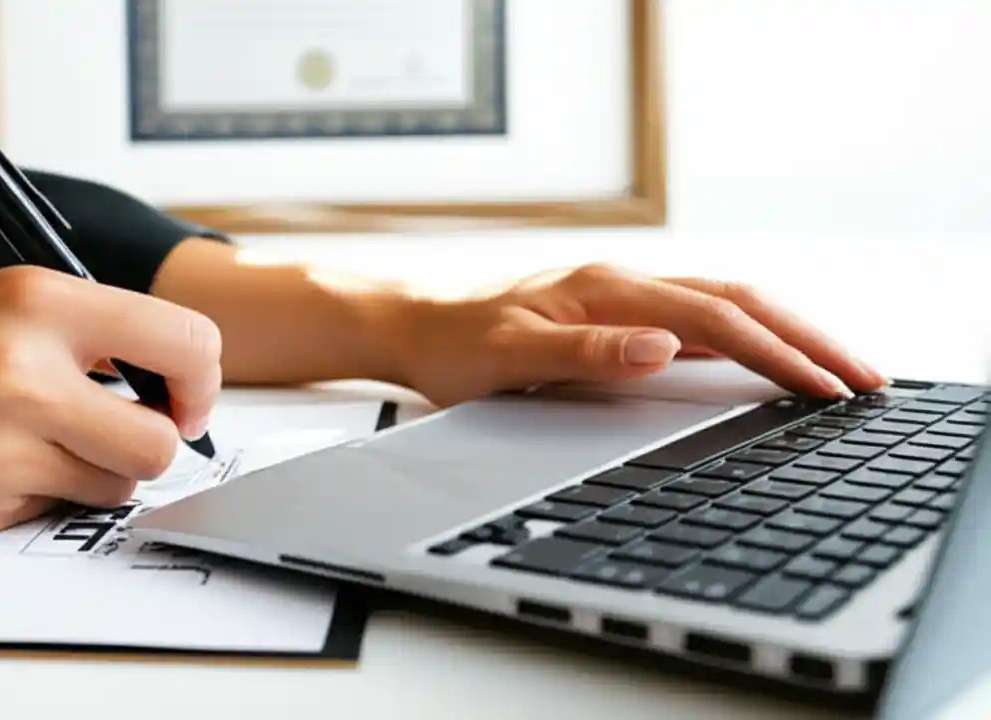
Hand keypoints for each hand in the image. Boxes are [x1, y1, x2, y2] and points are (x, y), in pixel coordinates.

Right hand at [0, 267, 220, 538]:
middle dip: (150, 445)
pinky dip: (37, 498)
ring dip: (93, 475)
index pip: (184, 338)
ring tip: (30, 446)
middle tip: (119, 435)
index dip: (200, 381)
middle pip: (161, 440)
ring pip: (117, 483)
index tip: (183, 400)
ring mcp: (0, 444)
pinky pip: (56, 511)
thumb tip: (173, 377)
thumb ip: (82, 333)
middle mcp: (23, 369)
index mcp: (35, 299)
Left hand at [389, 263, 886, 407]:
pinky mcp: (623, 315)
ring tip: (840, 368)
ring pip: (729, 304)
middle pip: (739, 300)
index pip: (714, 318)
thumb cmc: (457, 346)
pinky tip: (773, 358)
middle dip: (806, 336)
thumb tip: (663, 346)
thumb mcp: (510, 357)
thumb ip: (586, 352)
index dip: (775, 351)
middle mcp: (624, 285)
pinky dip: (752, 337)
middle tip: (864, 377)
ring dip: (788, 333)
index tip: (824, 385)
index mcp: (607, 291)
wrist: (419, 327)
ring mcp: (626, 297)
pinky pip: (704, 319)